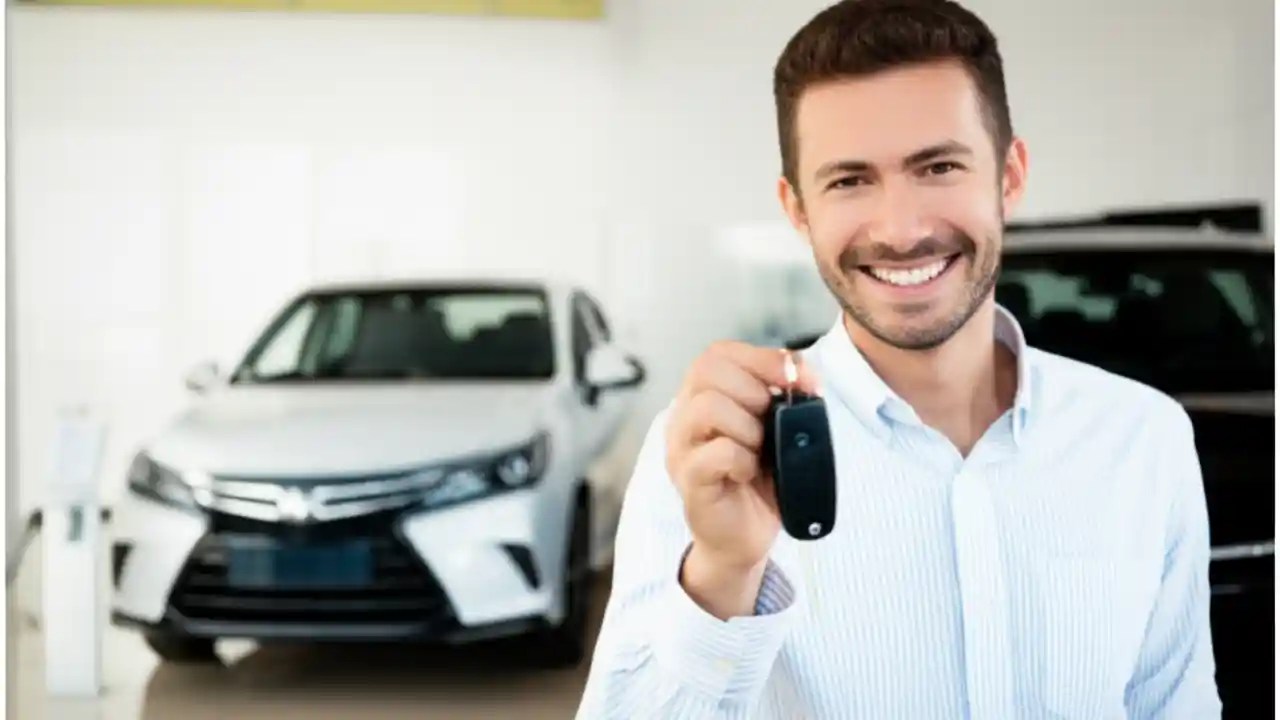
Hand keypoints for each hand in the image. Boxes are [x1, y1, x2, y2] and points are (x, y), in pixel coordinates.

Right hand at [665, 341, 819, 617]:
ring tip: (757, 450)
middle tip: (770, 422)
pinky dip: (743, 458)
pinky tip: (748, 473)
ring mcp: (681, 449)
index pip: (719, 353)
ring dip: (747, 425)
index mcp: (702, 398)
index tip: (799, 380)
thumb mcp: (776, 430)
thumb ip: (783, 397)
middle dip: (754, 390)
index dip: (763, 359)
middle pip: (707, 369)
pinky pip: (716, 453)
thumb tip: (803, 374)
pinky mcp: (690, 481)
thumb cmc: (758, 481)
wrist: (743, 539)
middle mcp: (684, 417)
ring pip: (708, 406)